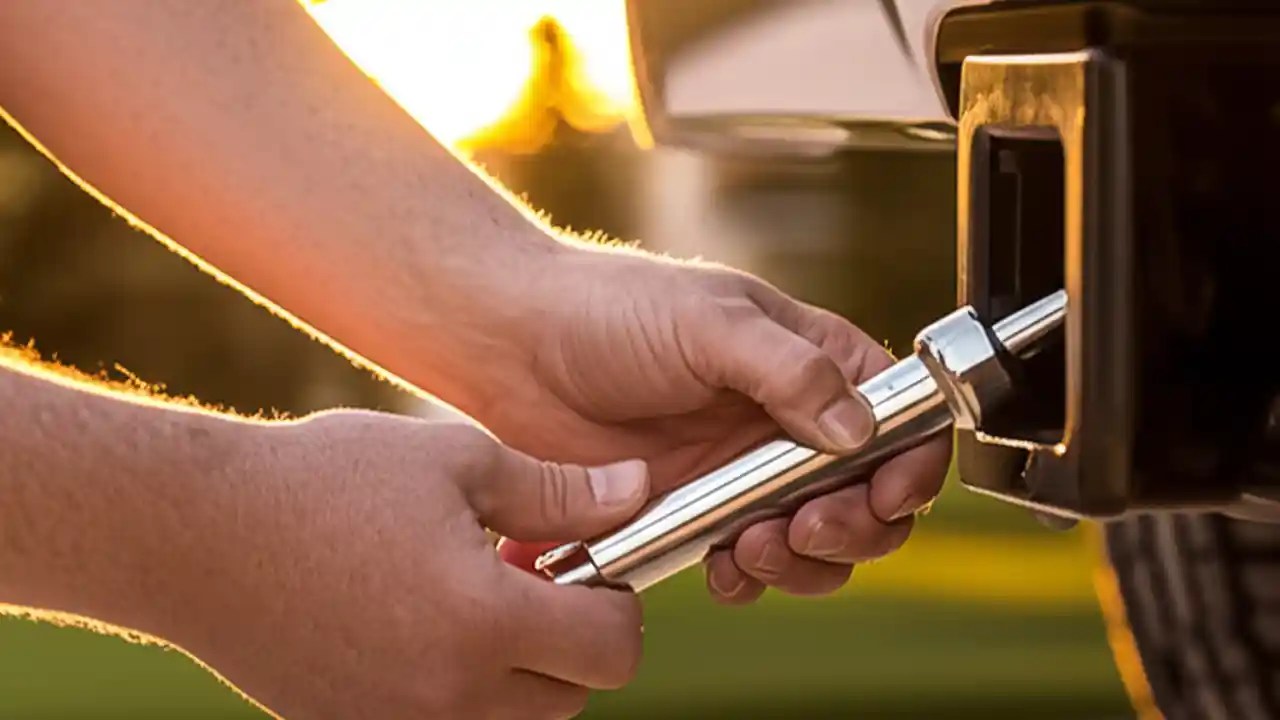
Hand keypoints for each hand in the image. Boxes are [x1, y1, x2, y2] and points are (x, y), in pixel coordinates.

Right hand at [146, 410, 649, 719]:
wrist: (193, 533)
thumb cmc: (325, 482)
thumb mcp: (455, 462)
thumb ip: (558, 491)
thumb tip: (638, 492)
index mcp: (482, 623)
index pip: (611, 653)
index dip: (618, 607)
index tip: (590, 568)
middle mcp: (446, 696)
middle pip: (569, 700)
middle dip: (572, 643)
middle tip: (530, 581)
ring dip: (520, 674)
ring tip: (474, 601)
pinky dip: (459, 691)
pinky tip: (421, 626)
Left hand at [478, 246, 950, 602]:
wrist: (514, 347)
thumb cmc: (608, 309)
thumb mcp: (709, 321)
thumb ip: (790, 372)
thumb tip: (857, 429)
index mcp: (809, 362)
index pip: (898, 416)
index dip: (909, 461)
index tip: (887, 492)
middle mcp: (786, 422)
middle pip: (868, 495)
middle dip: (855, 524)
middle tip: (810, 524)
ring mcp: (742, 474)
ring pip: (815, 542)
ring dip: (805, 561)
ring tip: (759, 547)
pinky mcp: (695, 513)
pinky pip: (747, 563)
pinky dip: (748, 577)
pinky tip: (723, 566)